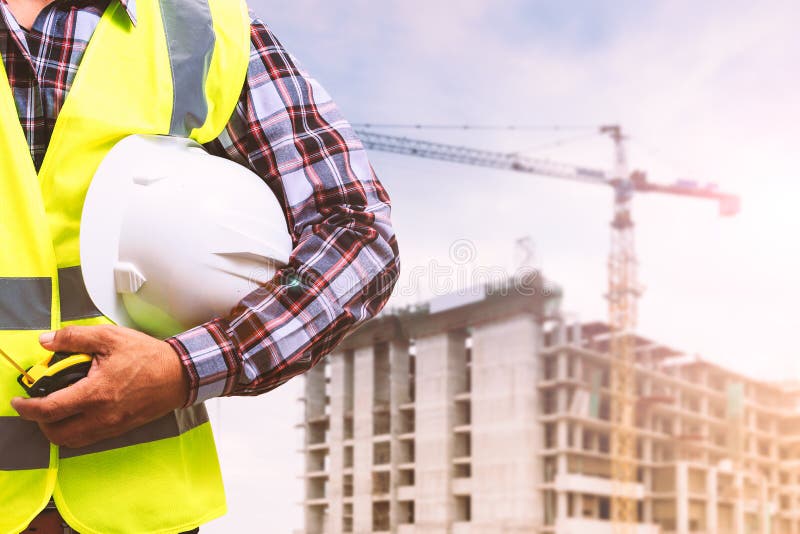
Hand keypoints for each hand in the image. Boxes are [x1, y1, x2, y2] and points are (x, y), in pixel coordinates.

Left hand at [11, 325, 189, 448]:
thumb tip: (46, 341)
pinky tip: (80, 411)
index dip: (26, 408)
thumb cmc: (149, 357)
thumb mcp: (110, 338)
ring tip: (58, 410)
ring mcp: (112, 426)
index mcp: (96, 393)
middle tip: (38, 405)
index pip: (49, 410)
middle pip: (56, 434)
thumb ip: (74, 337)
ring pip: (72, 441)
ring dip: (58, 429)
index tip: (18, 401)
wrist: (180, 374)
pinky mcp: (120, 429)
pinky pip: (89, 438)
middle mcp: (102, 416)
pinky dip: (77, 430)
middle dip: (40, 422)